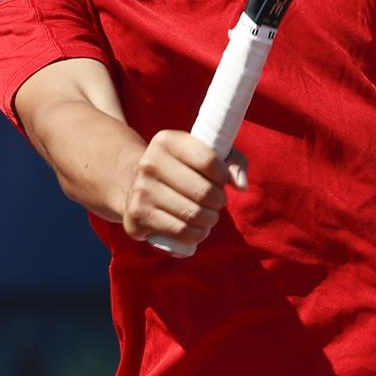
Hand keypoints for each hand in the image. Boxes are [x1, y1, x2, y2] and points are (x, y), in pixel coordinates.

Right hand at [121, 130, 245, 257]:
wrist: (134, 183)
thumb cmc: (181, 167)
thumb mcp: (203, 153)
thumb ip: (231, 161)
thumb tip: (241, 184)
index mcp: (166, 141)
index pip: (208, 160)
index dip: (223, 175)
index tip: (222, 181)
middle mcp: (149, 163)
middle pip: (203, 191)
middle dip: (218, 201)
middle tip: (216, 202)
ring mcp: (140, 191)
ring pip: (193, 214)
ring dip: (210, 220)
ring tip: (208, 216)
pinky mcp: (137, 217)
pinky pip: (180, 232)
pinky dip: (197, 234)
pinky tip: (197, 229)